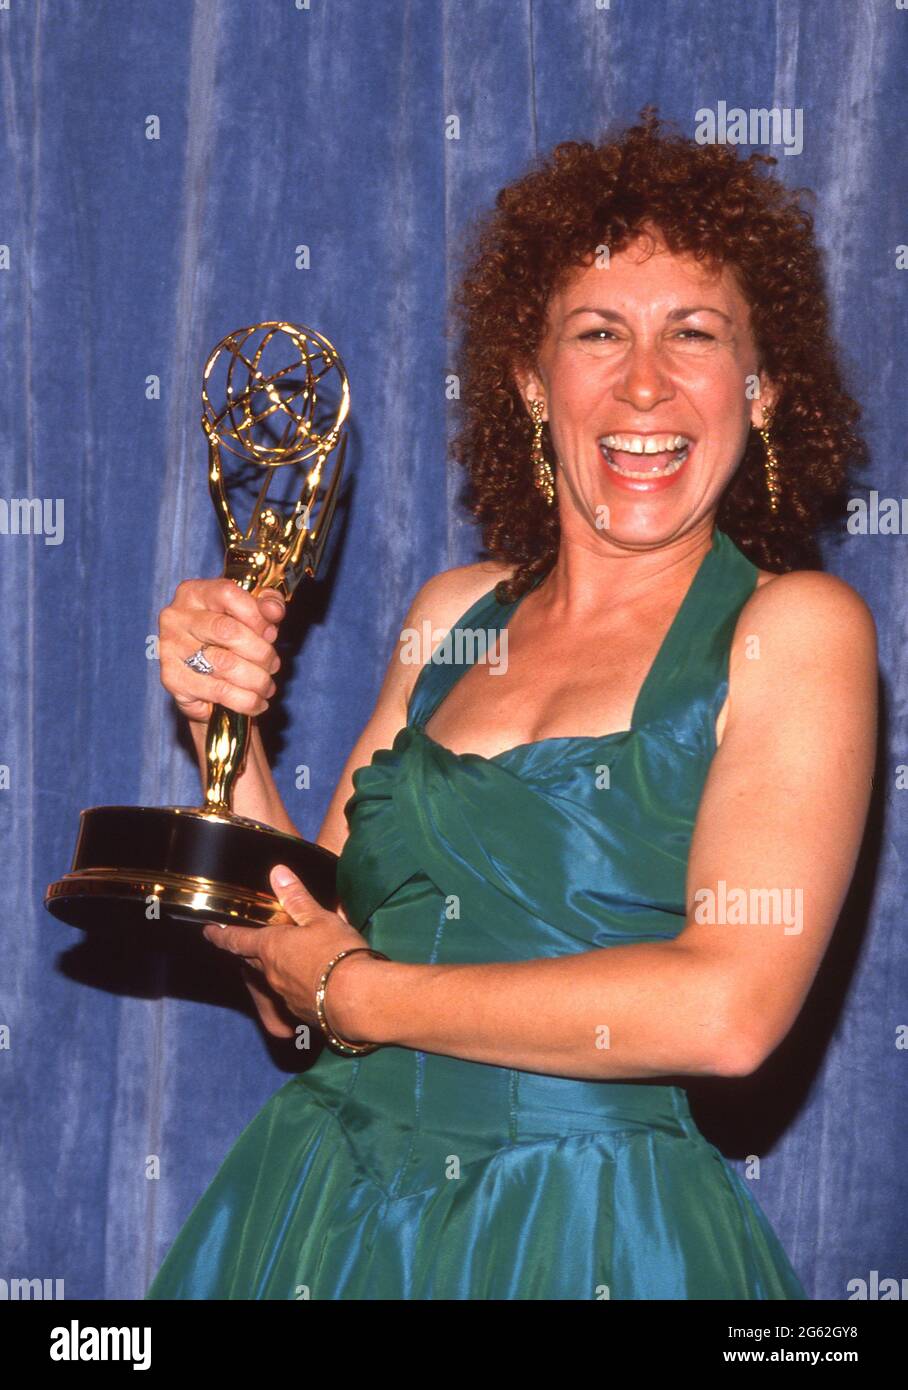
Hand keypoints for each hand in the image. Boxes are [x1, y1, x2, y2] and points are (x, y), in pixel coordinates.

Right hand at [158, 577, 287, 724]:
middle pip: (227, 631)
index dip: (257, 615)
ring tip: (267, 686)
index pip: (227, 594)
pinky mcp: (172, 679)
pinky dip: (245, 700)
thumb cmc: (230, 636)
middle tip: (273, 665)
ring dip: (257, 680)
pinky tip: (256, 702)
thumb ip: (267, 604)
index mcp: (194, 592)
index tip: (271, 634)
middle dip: (261, 652)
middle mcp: (175, 617)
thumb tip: (274, 610)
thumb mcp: (251, 613)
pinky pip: (218, 691)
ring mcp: (170, 649)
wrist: (204, 674)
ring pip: (225, 665)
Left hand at [203, 864, 376, 1040]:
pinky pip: (291, 997)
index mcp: (270, 948)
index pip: (236, 940)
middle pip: (251, 962)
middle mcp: (272, 975)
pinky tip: (310, 983)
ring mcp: (286, 997)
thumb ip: (297, 898)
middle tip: (247, 943)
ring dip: (274, 970)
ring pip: (272, 980)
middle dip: (248, 952)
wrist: (358, 1000)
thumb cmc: (337, 954)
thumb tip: (277, 873)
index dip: (220, 935)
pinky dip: (295, 986)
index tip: (209, 932)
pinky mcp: (303, 1013)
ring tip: (285, 961)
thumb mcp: (320, 919)